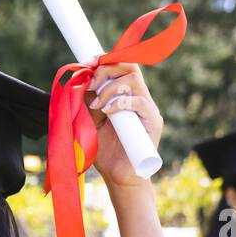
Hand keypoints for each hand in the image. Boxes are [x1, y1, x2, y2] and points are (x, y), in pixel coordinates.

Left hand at [86, 61, 162, 188]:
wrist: (118, 176)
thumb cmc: (106, 151)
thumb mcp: (92, 120)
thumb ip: (91, 101)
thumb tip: (82, 80)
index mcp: (126, 95)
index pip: (122, 66)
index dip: (105, 60)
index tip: (87, 62)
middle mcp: (139, 97)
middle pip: (129, 67)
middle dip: (106, 70)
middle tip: (89, 84)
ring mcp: (148, 109)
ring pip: (134, 81)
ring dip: (110, 88)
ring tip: (97, 105)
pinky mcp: (153, 122)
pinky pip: (140, 102)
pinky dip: (121, 103)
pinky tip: (107, 112)